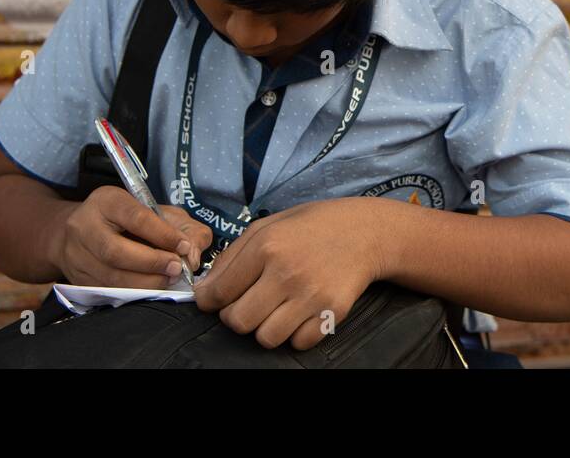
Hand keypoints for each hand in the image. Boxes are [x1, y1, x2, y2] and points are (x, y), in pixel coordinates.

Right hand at [50, 185, 212, 287]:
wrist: (81, 231)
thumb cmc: (127, 219)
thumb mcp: (156, 210)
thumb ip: (181, 226)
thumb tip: (192, 254)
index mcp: (107, 201)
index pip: (136, 218)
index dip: (163, 235)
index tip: (184, 246)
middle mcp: (85, 226)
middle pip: (116, 251)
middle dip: (152, 263)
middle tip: (176, 268)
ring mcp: (76, 255)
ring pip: (110, 276)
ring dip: (144, 283)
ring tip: (167, 280)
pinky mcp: (76, 278)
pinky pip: (106, 291)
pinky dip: (132, 293)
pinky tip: (149, 289)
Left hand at [194, 198, 390, 350]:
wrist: (365, 232)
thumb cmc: (312, 227)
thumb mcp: (268, 226)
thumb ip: (231, 257)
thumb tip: (204, 292)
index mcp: (266, 246)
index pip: (218, 293)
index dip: (210, 301)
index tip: (216, 300)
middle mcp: (287, 272)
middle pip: (238, 322)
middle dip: (237, 316)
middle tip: (249, 302)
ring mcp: (311, 294)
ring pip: (266, 338)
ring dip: (266, 327)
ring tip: (276, 308)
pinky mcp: (332, 311)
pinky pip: (298, 343)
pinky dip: (296, 333)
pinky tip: (301, 312)